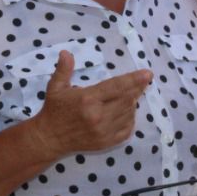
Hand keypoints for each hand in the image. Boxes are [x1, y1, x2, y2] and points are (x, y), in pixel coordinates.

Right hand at [27, 51, 150, 159]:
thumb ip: (64, 69)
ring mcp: (103, 131)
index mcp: (88, 99)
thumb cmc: (54, 110)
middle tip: (142, 82)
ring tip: (129, 96)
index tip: (147, 74)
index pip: (116, 87)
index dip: (133, 80)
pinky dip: (130, 120)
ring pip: (128, 114)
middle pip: (127, 100)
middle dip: (136, 89)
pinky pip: (127, 130)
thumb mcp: (55, 87)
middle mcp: (98, 116)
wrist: (49, 139)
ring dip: (132, 103)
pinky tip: (126, 113)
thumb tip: (67, 52)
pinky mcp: (106, 142)